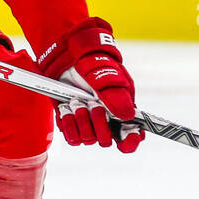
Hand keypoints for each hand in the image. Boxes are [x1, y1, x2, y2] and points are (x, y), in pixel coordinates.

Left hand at [36, 17, 143, 151]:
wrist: (68, 57)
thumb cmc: (93, 63)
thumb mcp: (107, 76)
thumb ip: (117, 95)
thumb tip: (128, 116)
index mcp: (122, 110)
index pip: (131, 136)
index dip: (130, 142)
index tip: (124, 139)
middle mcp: (106, 120)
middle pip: (106, 141)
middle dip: (99, 125)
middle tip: (93, 105)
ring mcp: (88, 123)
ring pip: (88, 139)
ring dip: (82, 121)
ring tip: (77, 103)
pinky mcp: (71, 123)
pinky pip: (71, 137)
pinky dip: (69, 124)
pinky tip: (67, 109)